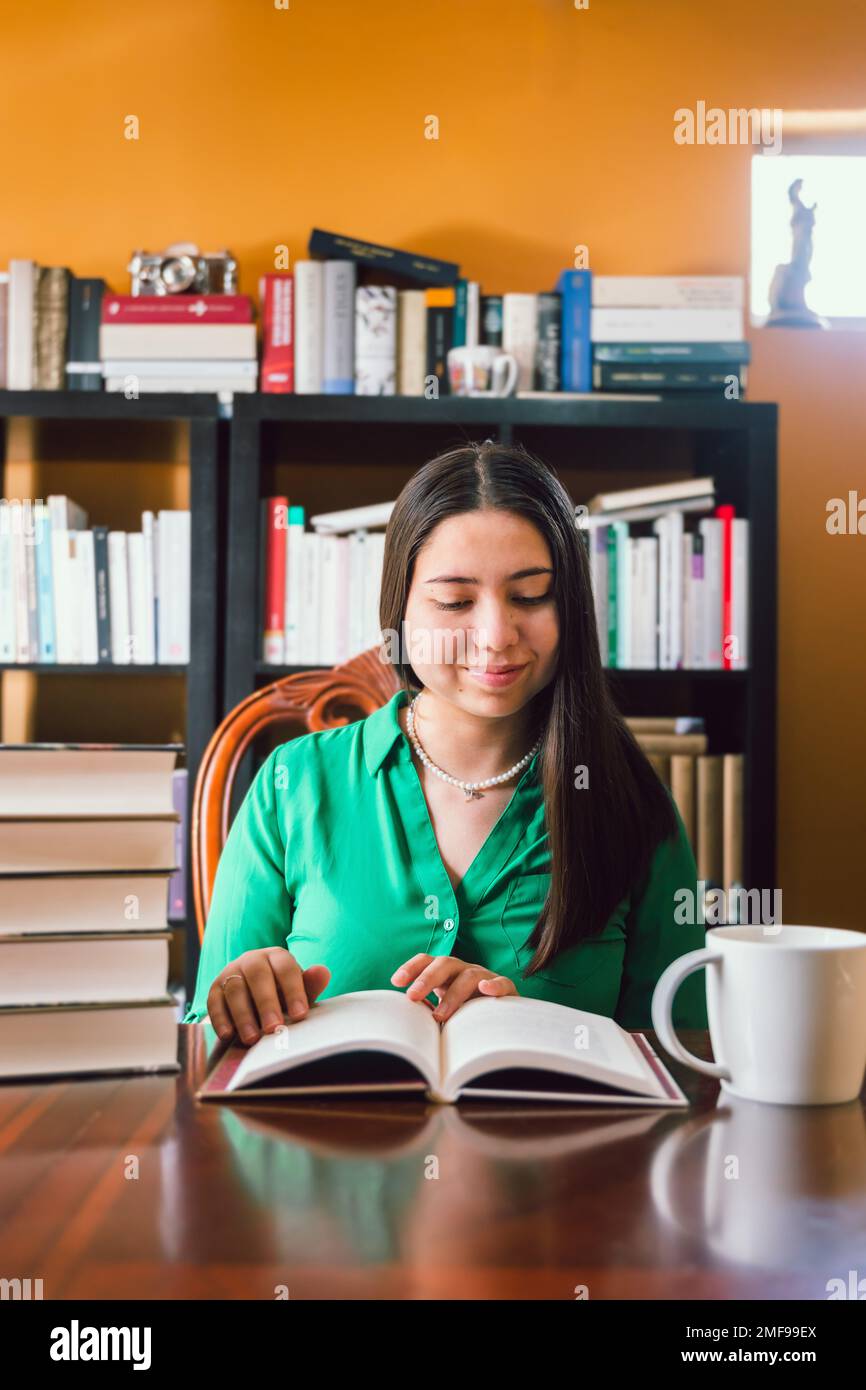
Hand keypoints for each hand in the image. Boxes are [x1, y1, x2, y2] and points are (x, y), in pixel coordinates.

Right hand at [207, 949, 330, 1045]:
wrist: (254, 999)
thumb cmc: (282, 996)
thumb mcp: (297, 992)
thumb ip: (309, 986)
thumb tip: (323, 972)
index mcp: (277, 957)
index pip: (286, 968)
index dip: (294, 990)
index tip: (300, 1015)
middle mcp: (252, 960)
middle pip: (258, 975)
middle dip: (266, 1003)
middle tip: (274, 1028)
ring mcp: (231, 972)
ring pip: (235, 989)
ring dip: (243, 1015)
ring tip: (252, 1038)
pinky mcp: (215, 989)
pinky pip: (214, 1002)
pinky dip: (220, 1019)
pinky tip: (228, 1035)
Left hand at [390, 954, 517, 1021]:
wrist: (502, 1016)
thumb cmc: (465, 1013)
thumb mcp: (443, 1011)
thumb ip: (427, 1012)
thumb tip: (406, 1024)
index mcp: (446, 973)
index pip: (427, 961)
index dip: (411, 968)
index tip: (396, 981)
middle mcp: (463, 970)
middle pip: (444, 964)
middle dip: (426, 978)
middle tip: (412, 996)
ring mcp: (484, 976)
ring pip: (468, 976)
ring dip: (453, 995)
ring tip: (440, 1015)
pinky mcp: (505, 987)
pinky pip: (501, 982)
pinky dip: (494, 985)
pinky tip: (486, 989)